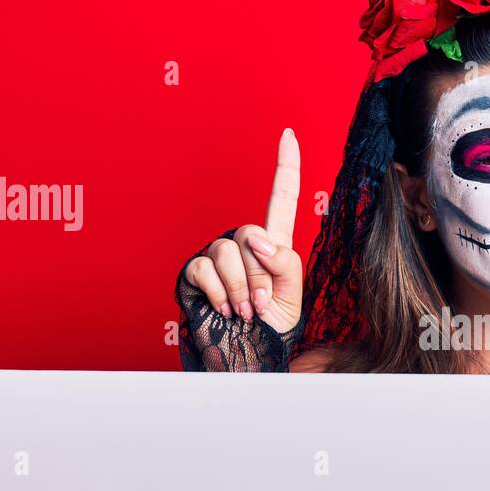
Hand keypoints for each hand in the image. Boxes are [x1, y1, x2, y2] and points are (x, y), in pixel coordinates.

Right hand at [183, 128, 303, 332]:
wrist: (249, 356)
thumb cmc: (272, 327)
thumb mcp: (293, 295)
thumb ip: (286, 262)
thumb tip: (257, 241)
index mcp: (275, 245)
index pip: (282, 199)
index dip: (286, 166)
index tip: (288, 133)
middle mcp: (245, 245)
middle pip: (251, 233)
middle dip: (259, 274)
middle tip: (261, 304)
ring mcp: (218, 257)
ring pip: (228, 251)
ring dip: (241, 288)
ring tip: (245, 312)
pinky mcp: (196, 273)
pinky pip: (205, 268)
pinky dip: (220, 293)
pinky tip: (225, 310)